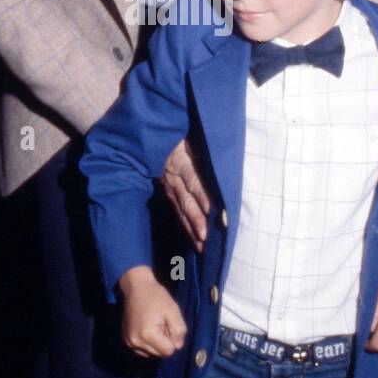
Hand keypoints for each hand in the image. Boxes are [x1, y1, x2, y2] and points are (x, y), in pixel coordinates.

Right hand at [118, 266, 187, 358]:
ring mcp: (129, 342)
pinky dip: (147, 342)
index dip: (172, 338)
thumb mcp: (173, 310)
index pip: (168, 351)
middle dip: (164, 341)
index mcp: (147, 335)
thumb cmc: (156, 296)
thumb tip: (178, 346)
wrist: (136, 287)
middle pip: (159, 354)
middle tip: (161, 322)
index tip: (167, 324)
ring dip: (156, 342)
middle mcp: (135, 342)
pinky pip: (142, 350)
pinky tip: (147, 327)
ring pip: (151, 353)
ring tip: (153, 324)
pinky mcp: (126, 340)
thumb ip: (179, 330)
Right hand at [161, 138, 210, 252]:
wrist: (153, 133)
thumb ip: (203, 145)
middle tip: (205, 237)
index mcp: (180, 158)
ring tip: (201, 245)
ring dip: (191, 227)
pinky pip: (177, 210)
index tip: (211, 209)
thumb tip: (224, 151)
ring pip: (181, 209)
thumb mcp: (190, 135)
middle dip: (196, 219)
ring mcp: (169, 185)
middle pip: (186, 199)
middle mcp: (173, 175)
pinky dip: (185, 225)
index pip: (193, 178)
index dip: (201, 194)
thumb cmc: (179, 132)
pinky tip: (194, 238)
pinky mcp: (167, 191)